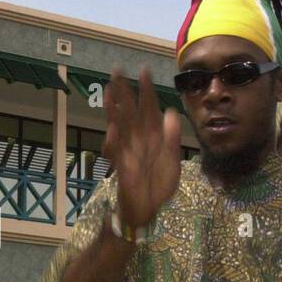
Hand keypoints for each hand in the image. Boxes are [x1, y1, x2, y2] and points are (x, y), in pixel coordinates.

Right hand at [102, 66, 181, 230]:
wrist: (148, 211)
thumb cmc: (158, 186)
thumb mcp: (172, 160)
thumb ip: (172, 137)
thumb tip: (171, 112)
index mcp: (151, 137)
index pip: (148, 109)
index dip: (146, 91)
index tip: (143, 71)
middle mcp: (138, 141)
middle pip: (129, 112)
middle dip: (124, 92)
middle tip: (117, 70)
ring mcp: (128, 153)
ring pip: (119, 127)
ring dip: (113, 109)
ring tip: (109, 92)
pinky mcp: (123, 168)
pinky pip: (117, 153)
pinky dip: (114, 142)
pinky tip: (113, 130)